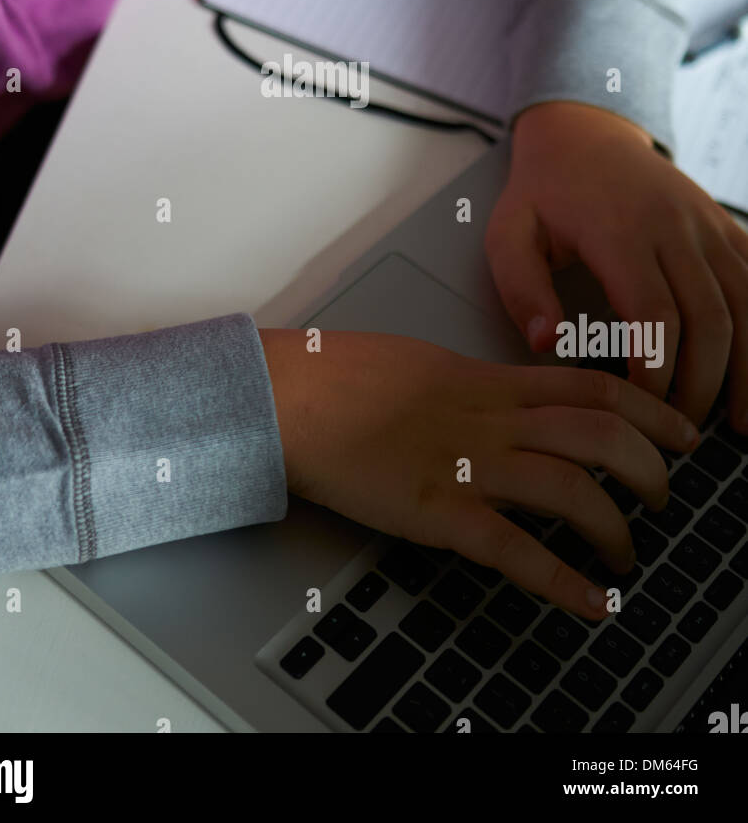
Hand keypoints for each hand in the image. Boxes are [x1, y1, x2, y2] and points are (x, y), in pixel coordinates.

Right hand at [260, 328, 697, 618]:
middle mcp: (489, 419)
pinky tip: (588, 602)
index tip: (676, 431)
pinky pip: (514, 548)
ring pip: (571, 486)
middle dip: (649, 467)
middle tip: (665, 496)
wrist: (291, 397)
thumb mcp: (425, 365)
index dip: (647, 409)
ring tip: (628, 552)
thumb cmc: (343, 377)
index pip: (590, 386)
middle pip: (599, 433)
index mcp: (487, 382)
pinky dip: (560, 579)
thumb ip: (474, 385)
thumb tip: (507, 400)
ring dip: (615, 524)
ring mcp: (465, 464)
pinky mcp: (436, 512)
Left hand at [485, 100, 747, 431]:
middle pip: (710, 318)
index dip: (656, 371)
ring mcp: (707, 225)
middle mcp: (675, 227)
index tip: (642, 408)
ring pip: (747, 303)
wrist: (584, 133)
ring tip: (739, 421)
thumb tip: (546, 344)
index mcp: (620, 231)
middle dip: (704, 383)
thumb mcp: (508, 233)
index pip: (654, 315)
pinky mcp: (724, 226)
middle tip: (684, 429)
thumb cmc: (543, 193)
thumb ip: (521, 289)